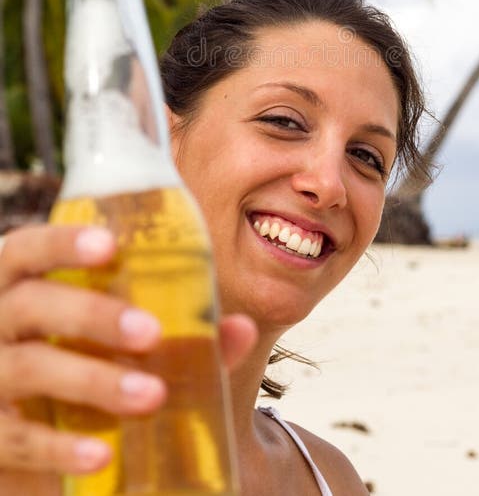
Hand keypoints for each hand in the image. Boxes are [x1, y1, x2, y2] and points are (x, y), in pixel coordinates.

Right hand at [0, 225, 255, 489]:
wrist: (39, 443)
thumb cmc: (82, 368)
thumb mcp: (119, 343)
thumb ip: (179, 333)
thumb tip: (240, 328)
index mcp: (21, 286)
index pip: (27, 249)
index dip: (62, 242)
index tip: (110, 245)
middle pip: (30, 304)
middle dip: (92, 314)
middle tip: (151, 332)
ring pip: (28, 367)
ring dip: (92, 380)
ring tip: (152, 394)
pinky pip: (14, 439)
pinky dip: (59, 446)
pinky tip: (102, 451)